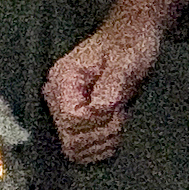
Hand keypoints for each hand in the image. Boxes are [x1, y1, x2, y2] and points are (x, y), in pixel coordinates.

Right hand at [41, 0, 188, 163]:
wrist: (131, 39)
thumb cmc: (129, 45)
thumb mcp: (126, 60)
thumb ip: (113, 82)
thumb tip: (101, 107)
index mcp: (63, 77)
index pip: (71, 119)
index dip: (98, 121)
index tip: (117, 108)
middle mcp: (57, 94)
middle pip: (70, 138)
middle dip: (102, 133)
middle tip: (120, 115)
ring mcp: (63, 108)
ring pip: (74, 149)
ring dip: (102, 142)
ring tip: (118, 120)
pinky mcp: (73, 119)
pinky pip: (80, 150)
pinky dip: (100, 147)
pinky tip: (113, 130)